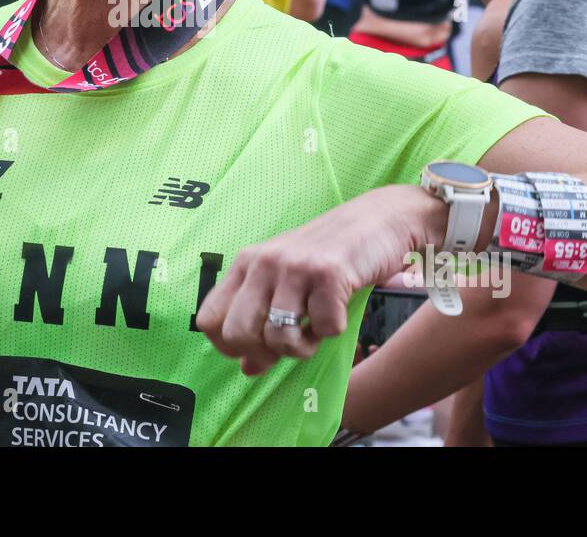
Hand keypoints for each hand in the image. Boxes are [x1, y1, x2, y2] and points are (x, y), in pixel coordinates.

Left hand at [195, 184, 441, 375]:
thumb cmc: (328, 256)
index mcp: (246, 264)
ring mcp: (295, 268)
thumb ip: (261, 320)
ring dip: (302, 346)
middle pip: (238, 333)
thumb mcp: (285, 282)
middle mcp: (263, 263)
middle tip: (290, 343)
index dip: (228, 346)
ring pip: (279, 338)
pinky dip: (333, 330)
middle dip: (265, 352)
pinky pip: (323, 329)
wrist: (377, 219)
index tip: (254, 349)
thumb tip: (247, 367)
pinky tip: (337, 310)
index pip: (209, 319)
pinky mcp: (328, 274)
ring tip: (314, 328)